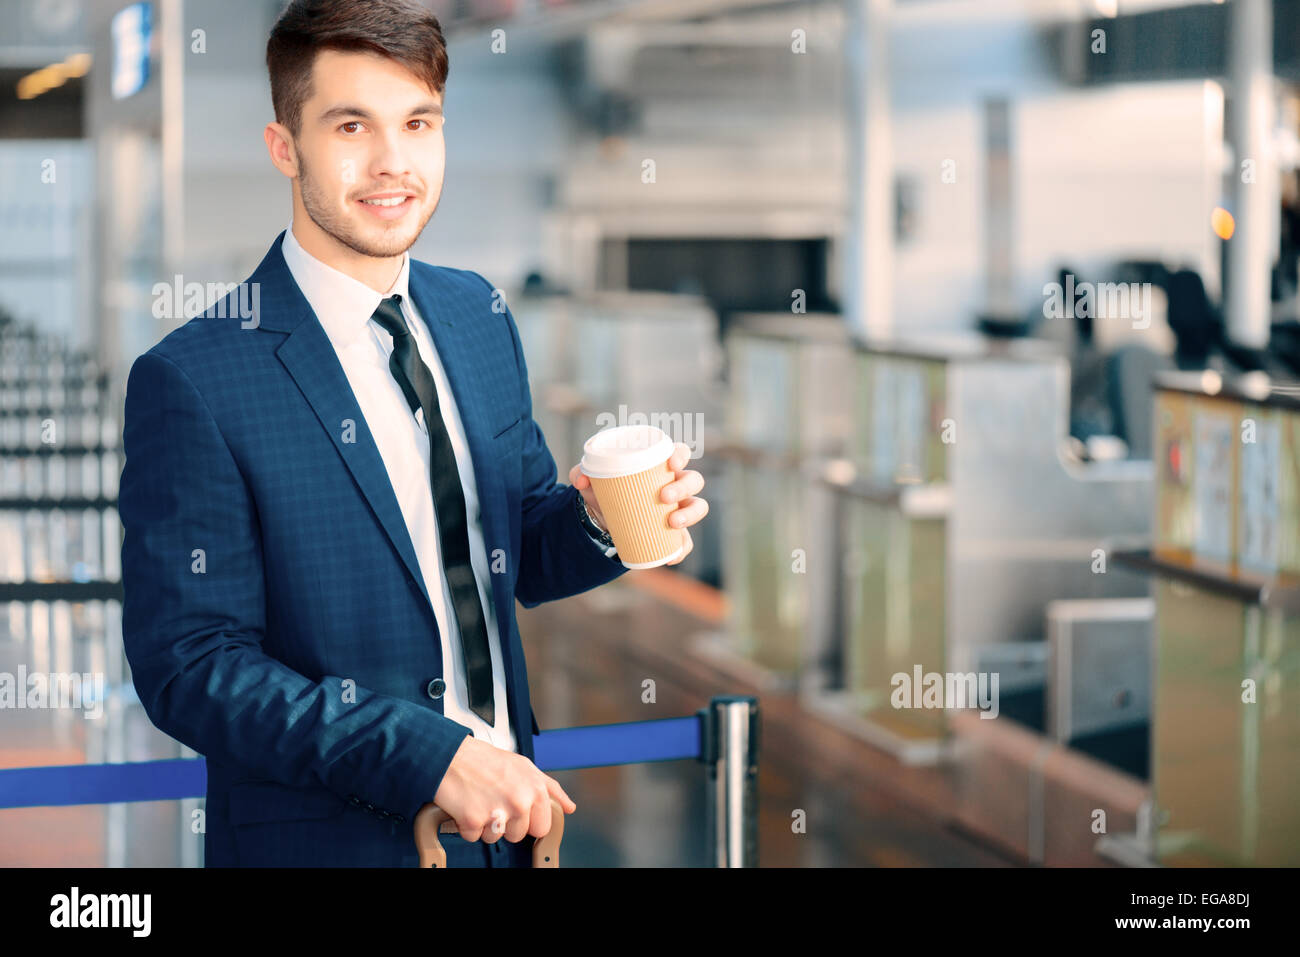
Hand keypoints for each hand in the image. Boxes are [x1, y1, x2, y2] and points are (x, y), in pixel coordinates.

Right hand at [433, 735, 576, 842]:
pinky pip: (473, 837)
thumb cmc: (485, 760)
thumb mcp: (524, 766)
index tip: (517, 810)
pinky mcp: (473, 820)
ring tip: (481, 800)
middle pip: (519, 836)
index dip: (528, 820)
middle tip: (495, 802)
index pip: (542, 827)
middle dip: (507, 825)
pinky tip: (467, 805)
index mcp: (535, 789)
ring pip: (496, 839)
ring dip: (485, 825)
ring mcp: (497, 812)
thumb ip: (550, 788)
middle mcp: (519, 801)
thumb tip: (569, 807)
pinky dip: (467, 825)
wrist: (450, 754)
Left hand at [568, 442, 707, 565]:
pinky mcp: (674, 533)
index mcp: (661, 465)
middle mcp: (676, 484)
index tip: (671, 463)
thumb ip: (581, 473)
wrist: (604, 518)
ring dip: (690, 514)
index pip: (681, 452)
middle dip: (683, 487)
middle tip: (664, 496)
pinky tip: (671, 556)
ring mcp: (679, 508)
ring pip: (698, 507)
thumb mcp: (591, 479)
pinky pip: (686, 542)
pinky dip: (681, 549)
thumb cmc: (606, 489)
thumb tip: (581, 480)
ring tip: (673, 522)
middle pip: (694, 480)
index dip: (681, 455)